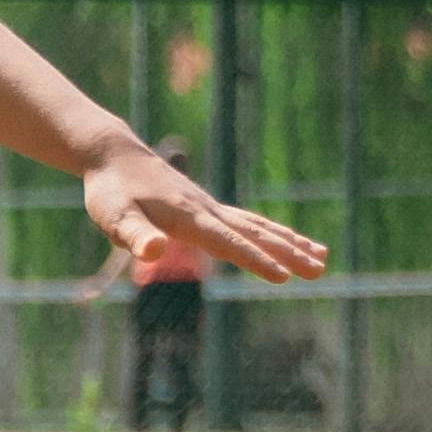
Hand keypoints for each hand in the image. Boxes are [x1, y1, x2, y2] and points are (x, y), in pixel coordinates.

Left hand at [81, 142, 329, 284]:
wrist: (113, 155)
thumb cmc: (109, 191)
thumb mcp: (113, 216)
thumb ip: (134, 235)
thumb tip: (154, 252)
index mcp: (188, 218)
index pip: (229, 244)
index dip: (256, 261)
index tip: (284, 277)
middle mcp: (206, 211)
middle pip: (256, 235)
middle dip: (289, 254)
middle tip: (321, 271)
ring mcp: (209, 207)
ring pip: (259, 226)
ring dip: (290, 242)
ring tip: (322, 257)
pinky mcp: (206, 206)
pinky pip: (247, 221)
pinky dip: (271, 231)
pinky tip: (286, 240)